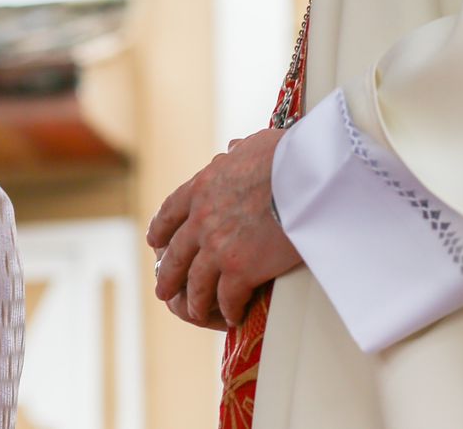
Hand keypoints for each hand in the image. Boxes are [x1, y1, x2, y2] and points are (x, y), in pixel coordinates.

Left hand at [147, 128, 301, 326]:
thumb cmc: (289, 157)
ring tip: (194, 313)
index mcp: (201, 187)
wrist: (308, 178)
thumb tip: (233, 150)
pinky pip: (227, 297)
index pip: (170, 212)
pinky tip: (232, 317)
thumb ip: (237, 154)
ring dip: (195, 302)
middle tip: (162, 290)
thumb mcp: (253, 146)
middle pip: (175, 254)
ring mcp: (217, 246)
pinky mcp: (240, 269)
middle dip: (168, 275)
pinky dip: (228, 310)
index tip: (154, 244)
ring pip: (196, 282)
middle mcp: (201, 219)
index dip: (160, 231)